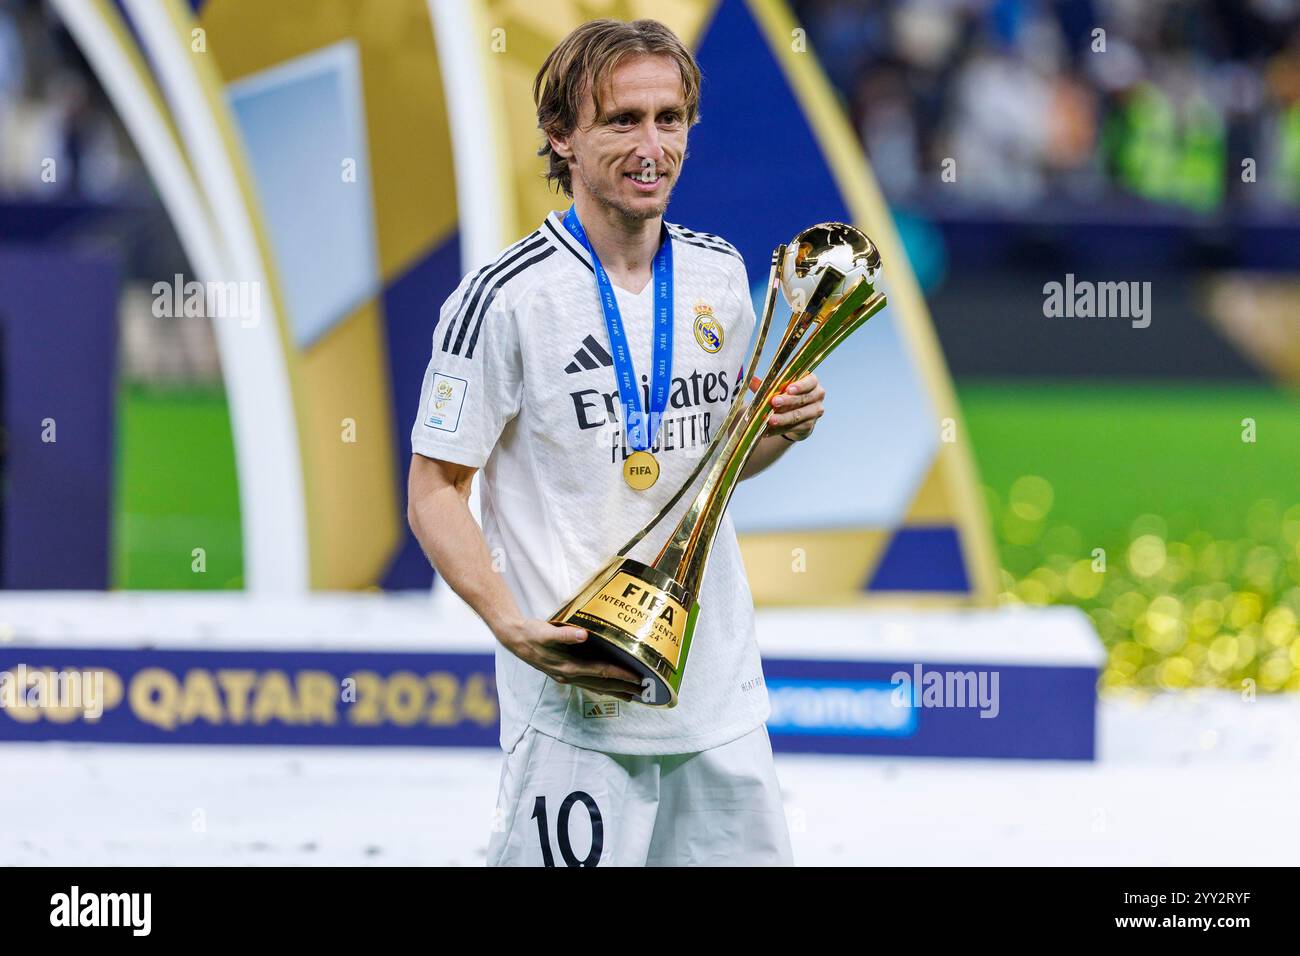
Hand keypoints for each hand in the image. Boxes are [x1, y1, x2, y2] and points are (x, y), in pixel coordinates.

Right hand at [494, 618, 645, 701]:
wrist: (515, 639)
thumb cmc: (532, 634)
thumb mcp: (546, 631)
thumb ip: (565, 633)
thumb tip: (583, 634)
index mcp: (568, 666)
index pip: (600, 672)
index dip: (620, 675)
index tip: (637, 677)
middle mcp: (569, 675)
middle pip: (601, 684)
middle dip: (623, 687)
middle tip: (644, 690)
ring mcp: (567, 677)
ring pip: (596, 687)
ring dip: (615, 691)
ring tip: (633, 695)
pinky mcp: (565, 674)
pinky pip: (589, 683)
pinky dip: (602, 686)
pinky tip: (610, 687)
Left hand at [765, 372, 824, 441]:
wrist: (797, 415)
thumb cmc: (788, 395)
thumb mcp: (779, 388)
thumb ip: (768, 385)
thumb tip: (752, 381)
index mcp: (812, 382)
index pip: (810, 382)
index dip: (800, 386)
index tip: (788, 389)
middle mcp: (817, 396)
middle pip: (803, 399)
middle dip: (788, 401)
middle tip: (774, 402)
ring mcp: (815, 412)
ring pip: (798, 415)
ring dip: (783, 418)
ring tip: (770, 420)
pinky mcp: (809, 426)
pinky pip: (793, 428)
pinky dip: (779, 430)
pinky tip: (767, 431)